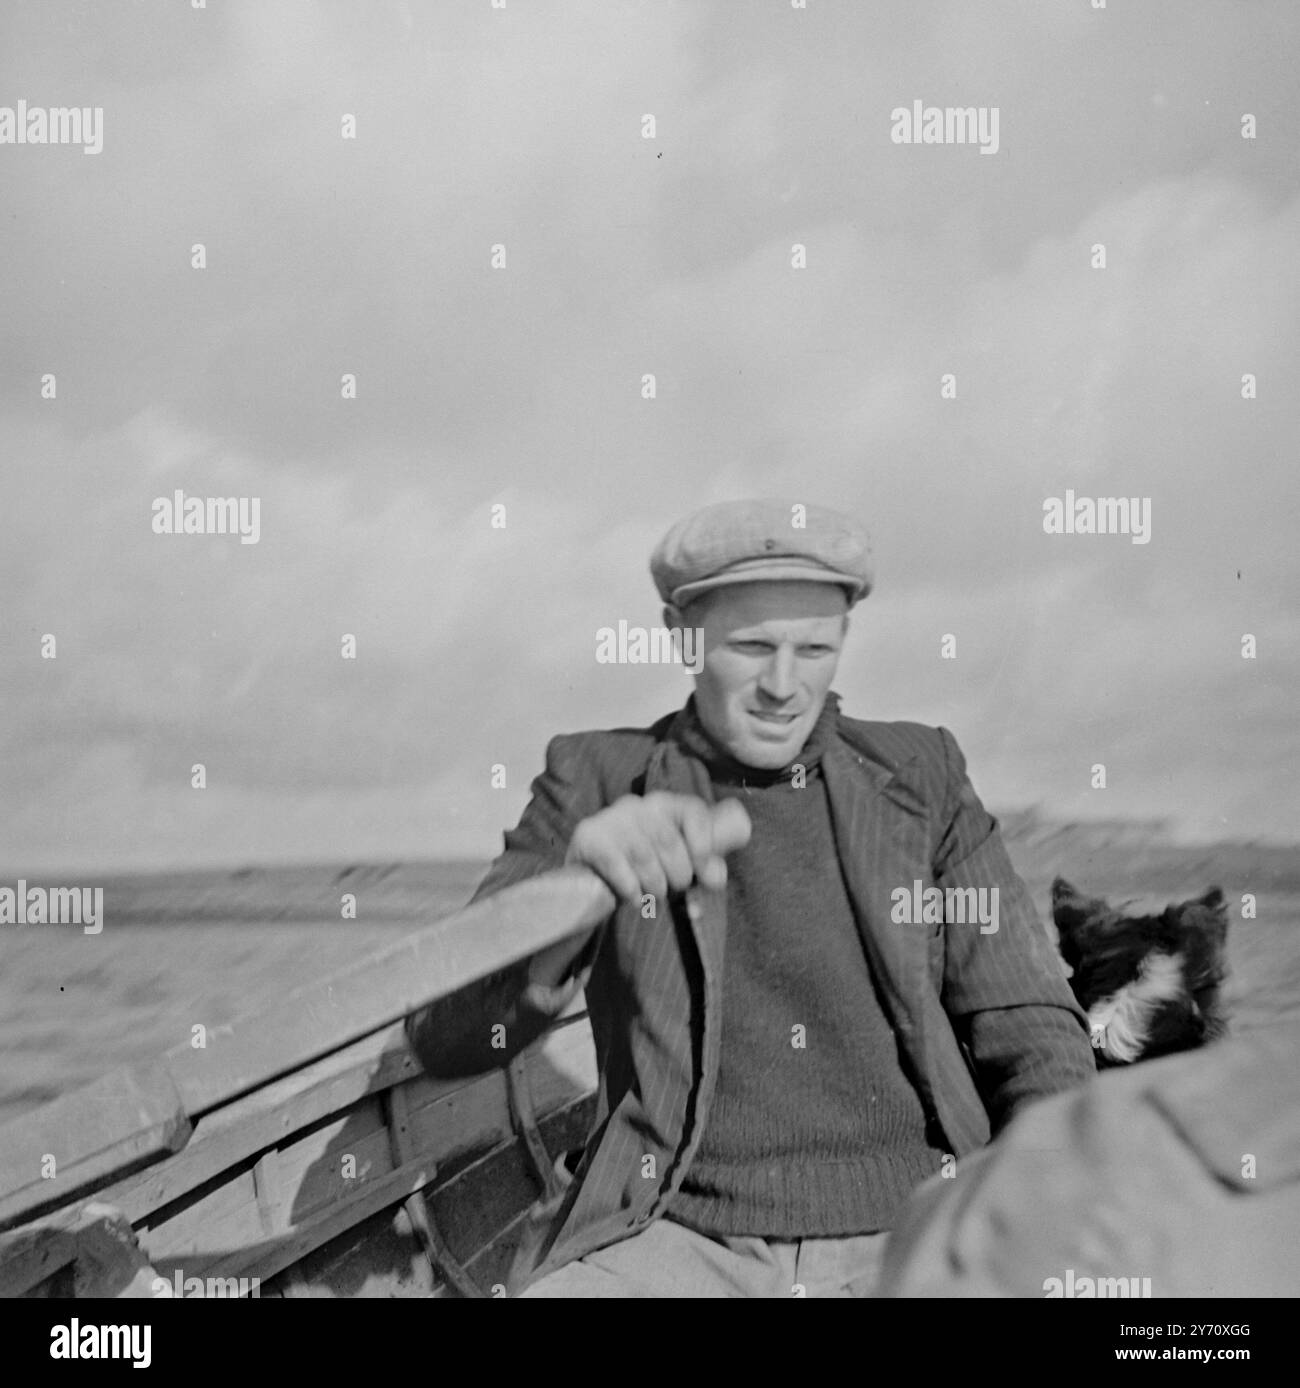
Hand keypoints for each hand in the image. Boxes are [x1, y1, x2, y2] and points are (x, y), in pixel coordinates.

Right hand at [564, 792, 751, 904]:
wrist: (588, 881)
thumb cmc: (640, 870)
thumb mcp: (675, 865)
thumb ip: (700, 867)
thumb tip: (716, 877)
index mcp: (664, 805)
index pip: (693, 810)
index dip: (703, 841)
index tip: (704, 871)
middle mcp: (636, 805)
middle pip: (669, 839)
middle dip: (678, 874)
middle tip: (673, 889)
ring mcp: (611, 819)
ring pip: (644, 856)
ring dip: (655, 885)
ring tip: (654, 896)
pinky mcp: (589, 837)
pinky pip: (618, 866)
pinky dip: (631, 889)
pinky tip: (634, 899)